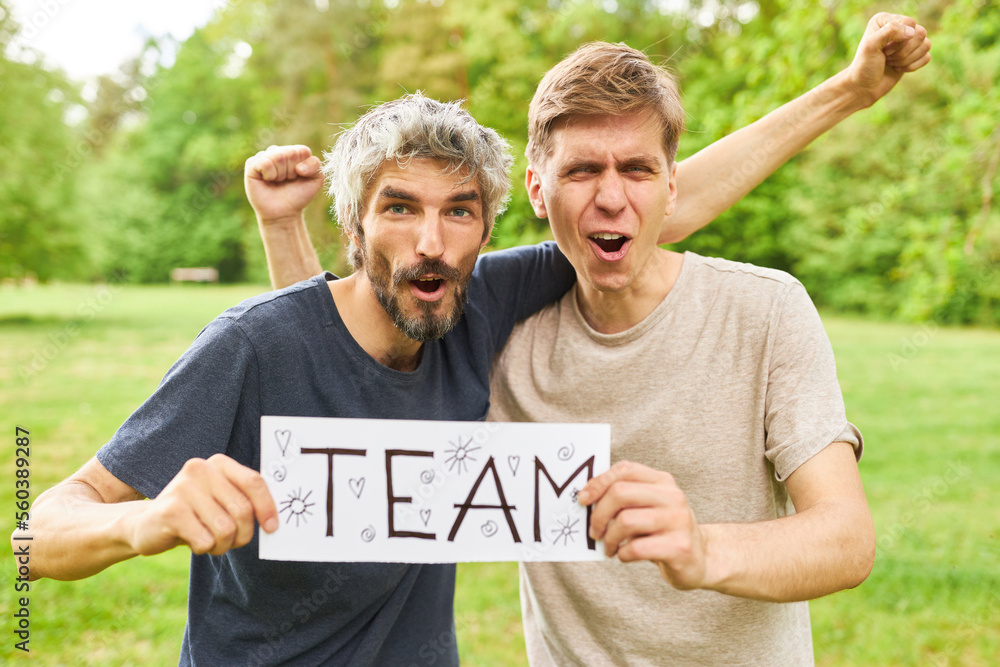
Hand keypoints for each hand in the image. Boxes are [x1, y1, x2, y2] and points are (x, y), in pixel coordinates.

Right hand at [129, 454, 278, 556]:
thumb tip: (274, 520)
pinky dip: (203, 548)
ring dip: (222, 545)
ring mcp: (183, 488)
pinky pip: (205, 540)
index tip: (272, 528)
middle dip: (242, 534)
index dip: (267, 507)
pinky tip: (190, 539)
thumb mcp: (221, 501)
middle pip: (242, 510)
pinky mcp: (170, 511)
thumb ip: (245, 502)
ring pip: (225, 529)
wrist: (147, 525)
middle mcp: (200, 469)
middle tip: (231, 541)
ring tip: (208, 540)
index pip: (254, 482)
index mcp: (219, 463)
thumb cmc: (195, 516)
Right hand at [244, 145, 323, 224]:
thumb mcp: (316, 179)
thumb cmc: (299, 195)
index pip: (302, 151)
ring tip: (277, 181)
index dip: (303, 167)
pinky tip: (267, 180)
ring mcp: (264, 156)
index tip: (299, 177)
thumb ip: (315, 165)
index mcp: (294, 152)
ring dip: (281, 174)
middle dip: (291, 172)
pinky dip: (269, 174)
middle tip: (287, 181)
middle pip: (290, 153)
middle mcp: (278, 151)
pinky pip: (264, 162)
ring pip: (277, 156)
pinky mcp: (252, 164)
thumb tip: (298, 167)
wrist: (284, 212)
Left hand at [579, 460, 706, 588]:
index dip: (598, 483)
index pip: (625, 470)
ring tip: (609, 547)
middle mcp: (673, 496)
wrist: (701, 559)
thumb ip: (624, 498)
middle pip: (620, 493)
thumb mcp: (649, 507)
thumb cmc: (663, 531)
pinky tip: (624, 555)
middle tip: (594, 531)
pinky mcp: (679, 547)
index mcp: (663, 481)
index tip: (582, 500)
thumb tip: (585, 498)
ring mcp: (678, 521)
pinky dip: (622, 554)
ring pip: (625, 521)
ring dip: (609, 538)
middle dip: (598, 514)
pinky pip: (636, 548)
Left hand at [846, 13, 930, 107]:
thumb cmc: (864, 67)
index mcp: (885, 20)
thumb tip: (912, 31)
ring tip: (890, 63)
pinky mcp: (914, 55)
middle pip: (920, 33)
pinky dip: (912, 66)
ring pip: (926, 45)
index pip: (909, 23)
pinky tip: (897, 69)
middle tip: (886, 58)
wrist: (864, 88)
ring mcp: (908, 41)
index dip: (899, 40)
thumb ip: (890, 31)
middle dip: (903, 51)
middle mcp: (898, 27)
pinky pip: (927, 57)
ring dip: (906, 59)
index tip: (883, 50)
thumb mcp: (871, 46)